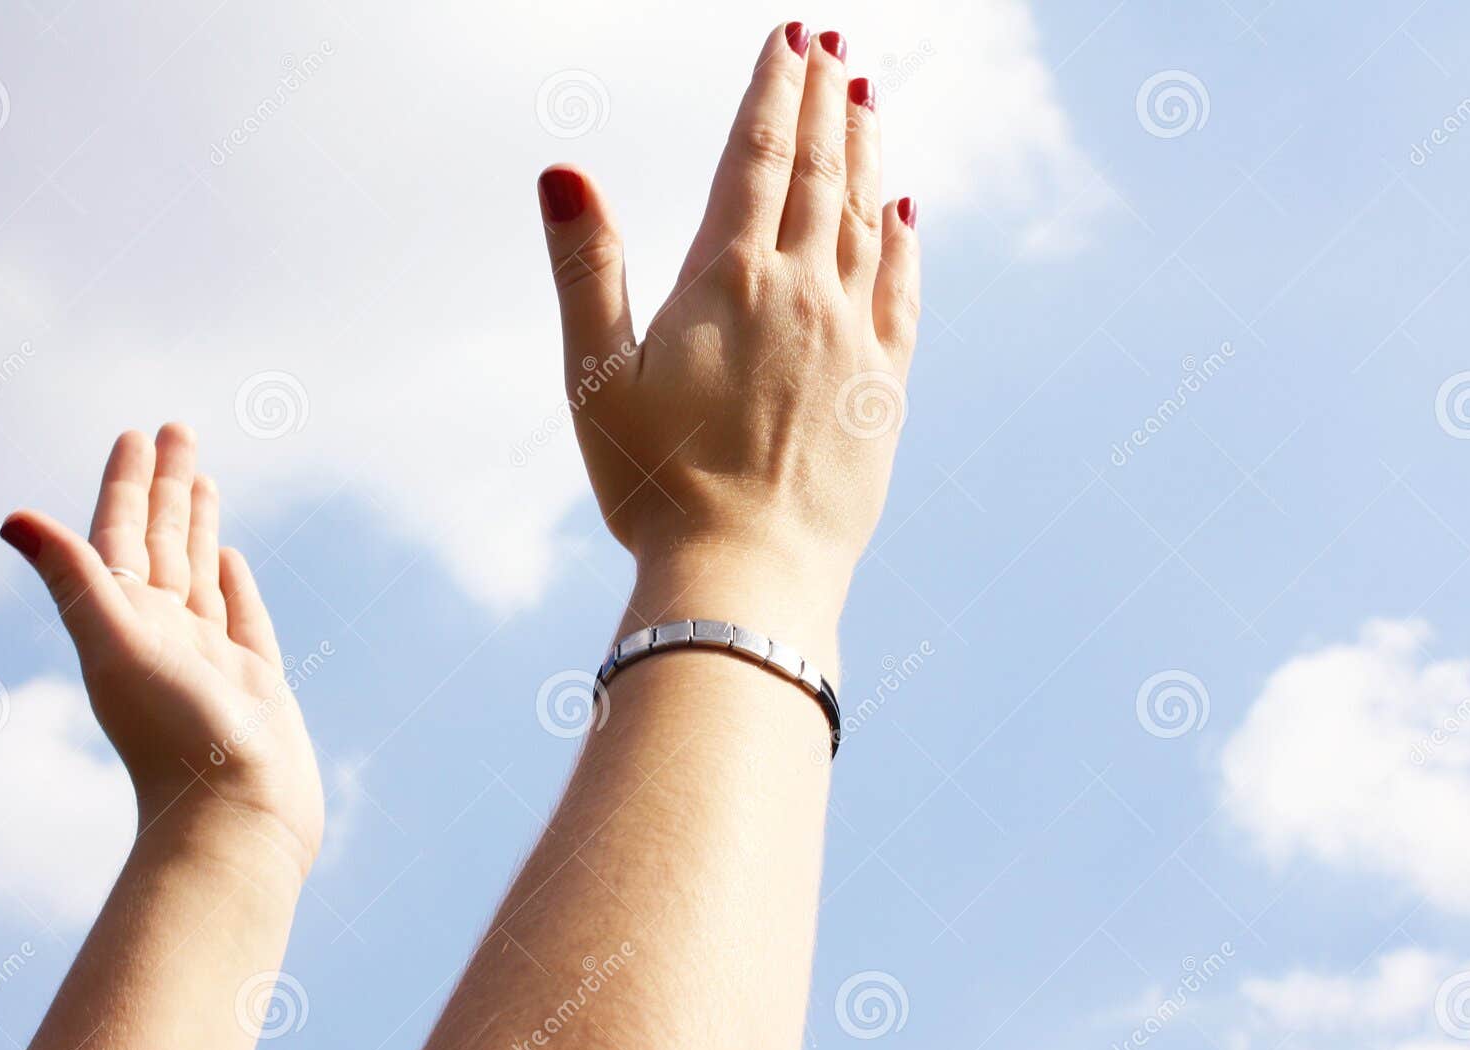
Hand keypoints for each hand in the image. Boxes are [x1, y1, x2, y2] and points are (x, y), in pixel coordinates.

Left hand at [0, 424, 322, 872]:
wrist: (237, 824)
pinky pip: (239, 617)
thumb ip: (75, 581)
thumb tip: (14, 519)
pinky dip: (232, 583)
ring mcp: (208, 658)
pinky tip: (230, 559)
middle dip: (168, 487)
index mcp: (127, 623)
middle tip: (179, 430)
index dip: (128, 485)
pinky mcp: (252, 682)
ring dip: (198, 526)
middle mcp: (162, 636)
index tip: (140, 436)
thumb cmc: (179, 746)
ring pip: (199, 574)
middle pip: (161, 544)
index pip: (121, 536)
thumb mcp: (119, 650)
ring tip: (204, 481)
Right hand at [535, 22, 919, 600]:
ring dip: (866, 154)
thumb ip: (585, 267)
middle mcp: (802, 292)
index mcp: (728, 280)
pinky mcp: (884, 387)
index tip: (791, 38)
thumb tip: (563, 170)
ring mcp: (852, 337)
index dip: (773, 90)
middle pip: (818, 173)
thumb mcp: (595, 376)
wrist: (747, 575)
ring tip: (866, 101)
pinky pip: (903, 291)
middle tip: (833, 46)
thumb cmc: (656, 486)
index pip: (757, 157)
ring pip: (867, 219)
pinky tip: (905, 209)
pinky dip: (905, 241)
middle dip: (823, 102)